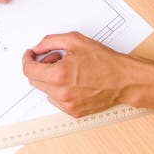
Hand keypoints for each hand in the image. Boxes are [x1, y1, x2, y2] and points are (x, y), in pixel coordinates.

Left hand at [22, 31, 138, 116]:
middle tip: (54, 57)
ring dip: (50, 79)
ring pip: (45, 90)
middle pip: (34, 80)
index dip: (27, 59)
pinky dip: (60, 90)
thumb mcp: (75, 41)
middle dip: (40, 67)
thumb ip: (50, 42)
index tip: (31, 55)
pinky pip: (56, 100)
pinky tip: (74, 81)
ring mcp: (67, 105)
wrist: (125, 80)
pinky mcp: (74, 112)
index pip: (29, 70)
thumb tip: (37, 48)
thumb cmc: (105, 62)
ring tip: (68, 69)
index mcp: (58, 75)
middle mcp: (60, 93)